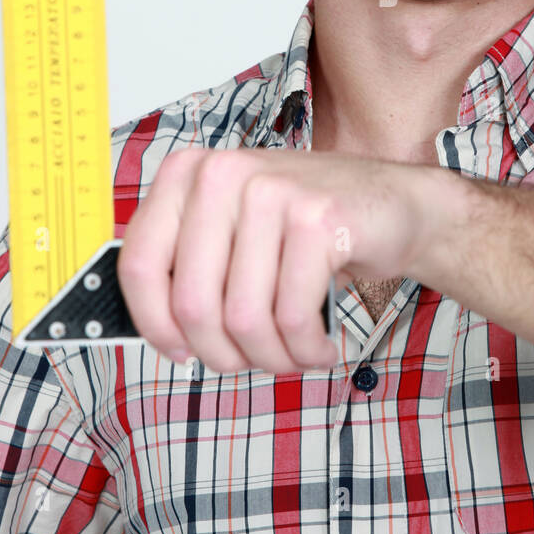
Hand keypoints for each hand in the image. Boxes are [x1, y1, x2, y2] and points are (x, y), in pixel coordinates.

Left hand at [116, 145, 448, 374]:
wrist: (396, 204)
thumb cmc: (309, 229)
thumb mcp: (236, 233)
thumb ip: (190, 268)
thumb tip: (158, 334)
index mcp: (187, 175)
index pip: (137, 264)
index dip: (154, 324)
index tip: (180, 351)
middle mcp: (222, 173)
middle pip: (191, 304)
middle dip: (223, 353)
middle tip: (252, 359)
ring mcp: (270, 191)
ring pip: (244, 319)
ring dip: (272, 357)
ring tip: (294, 353)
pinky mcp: (316, 219)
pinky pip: (293, 317)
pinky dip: (308, 349)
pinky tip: (322, 346)